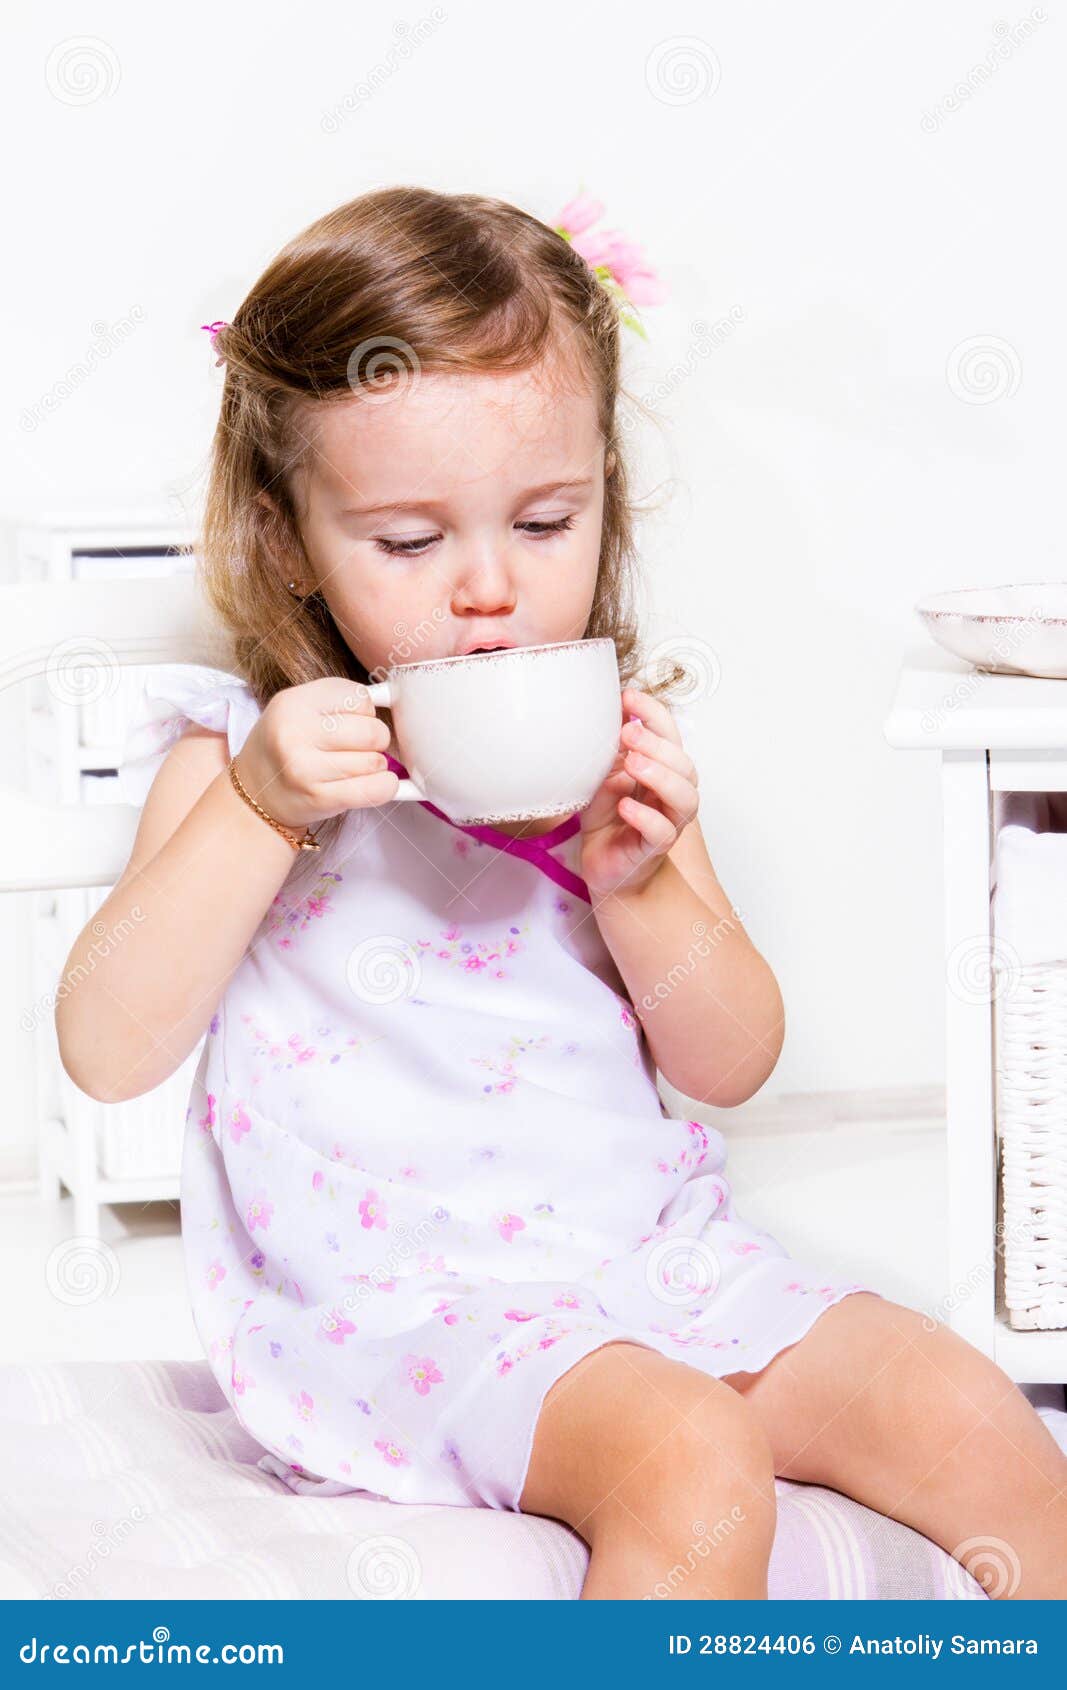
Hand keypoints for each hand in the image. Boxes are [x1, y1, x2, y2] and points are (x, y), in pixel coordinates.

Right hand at [234, 677, 397, 831]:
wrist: (255, 792)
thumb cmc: (287, 746)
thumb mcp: (299, 709)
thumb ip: (339, 701)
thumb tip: (394, 700)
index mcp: (293, 703)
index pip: (360, 698)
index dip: (365, 712)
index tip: (352, 722)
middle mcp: (295, 733)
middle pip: (372, 731)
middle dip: (375, 741)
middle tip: (358, 748)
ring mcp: (305, 768)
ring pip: (375, 762)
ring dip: (375, 766)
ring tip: (352, 768)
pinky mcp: (319, 798)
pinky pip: (375, 789)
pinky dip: (384, 787)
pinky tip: (372, 784)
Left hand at [578, 687, 699, 899]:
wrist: (604, 866)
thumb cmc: (608, 819)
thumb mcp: (602, 776)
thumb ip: (609, 751)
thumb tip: (605, 715)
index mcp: (663, 770)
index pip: (670, 736)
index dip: (655, 714)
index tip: (629, 697)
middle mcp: (671, 795)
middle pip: (685, 765)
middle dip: (658, 744)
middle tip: (626, 734)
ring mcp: (668, 822)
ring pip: (685, 797)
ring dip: (660, 775)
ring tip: (631, 765)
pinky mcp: (653, 849)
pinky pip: (662, 832)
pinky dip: (645, 816)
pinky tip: (624, 805)